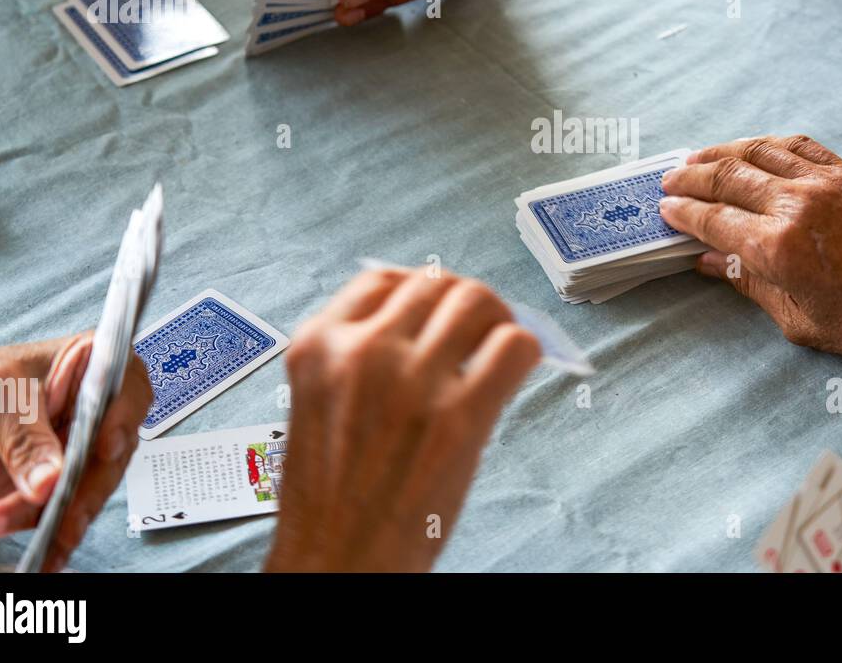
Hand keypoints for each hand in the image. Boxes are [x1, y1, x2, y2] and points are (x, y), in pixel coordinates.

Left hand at [0, 334, 151, 570]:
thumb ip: (23, 436)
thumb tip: (51, 479)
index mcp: (87, 365)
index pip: (124, 388)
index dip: (123, 417)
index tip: (105, 447)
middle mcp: (92, 410)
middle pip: (114, 448)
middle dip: (87, 484)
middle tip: (58, 506)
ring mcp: (75, 450)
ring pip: (90, 487)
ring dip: (62, 515)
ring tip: (33, 533)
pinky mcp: (54, 485)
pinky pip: (60, 512)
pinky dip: (46, 532)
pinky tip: (34, 545)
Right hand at [266, 267, 539, 571]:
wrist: (336, 562)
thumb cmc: (330, 497)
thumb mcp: (319, 405)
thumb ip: (357, 358)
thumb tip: (427, 324)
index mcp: (318, 345)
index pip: (383, 278)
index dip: (422, 291)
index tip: (439, 309)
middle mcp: (362, 351)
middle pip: (437, 283)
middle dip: (465, 301)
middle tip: (482, 326)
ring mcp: (411, 380)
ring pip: (477, 301)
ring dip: (498, 317)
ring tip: (500, 345)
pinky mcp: (458, 415)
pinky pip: (512, 346)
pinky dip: (523, 350)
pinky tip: (516, 369)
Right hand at [659, 135, 841, 365]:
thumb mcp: (800, 321)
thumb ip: (750, 286)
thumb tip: (711, 264)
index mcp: (777, 248)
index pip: (713, 220)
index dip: (683, 214)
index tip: (664, 211)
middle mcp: (794, 206)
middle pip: (726, 178)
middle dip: (691, 178)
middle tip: (669, 181)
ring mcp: (823, 183)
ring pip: (756, 152)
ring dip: (720, 153)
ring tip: (697, 158)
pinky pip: (796, 146)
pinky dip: (765, 144)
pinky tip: (750, 148)